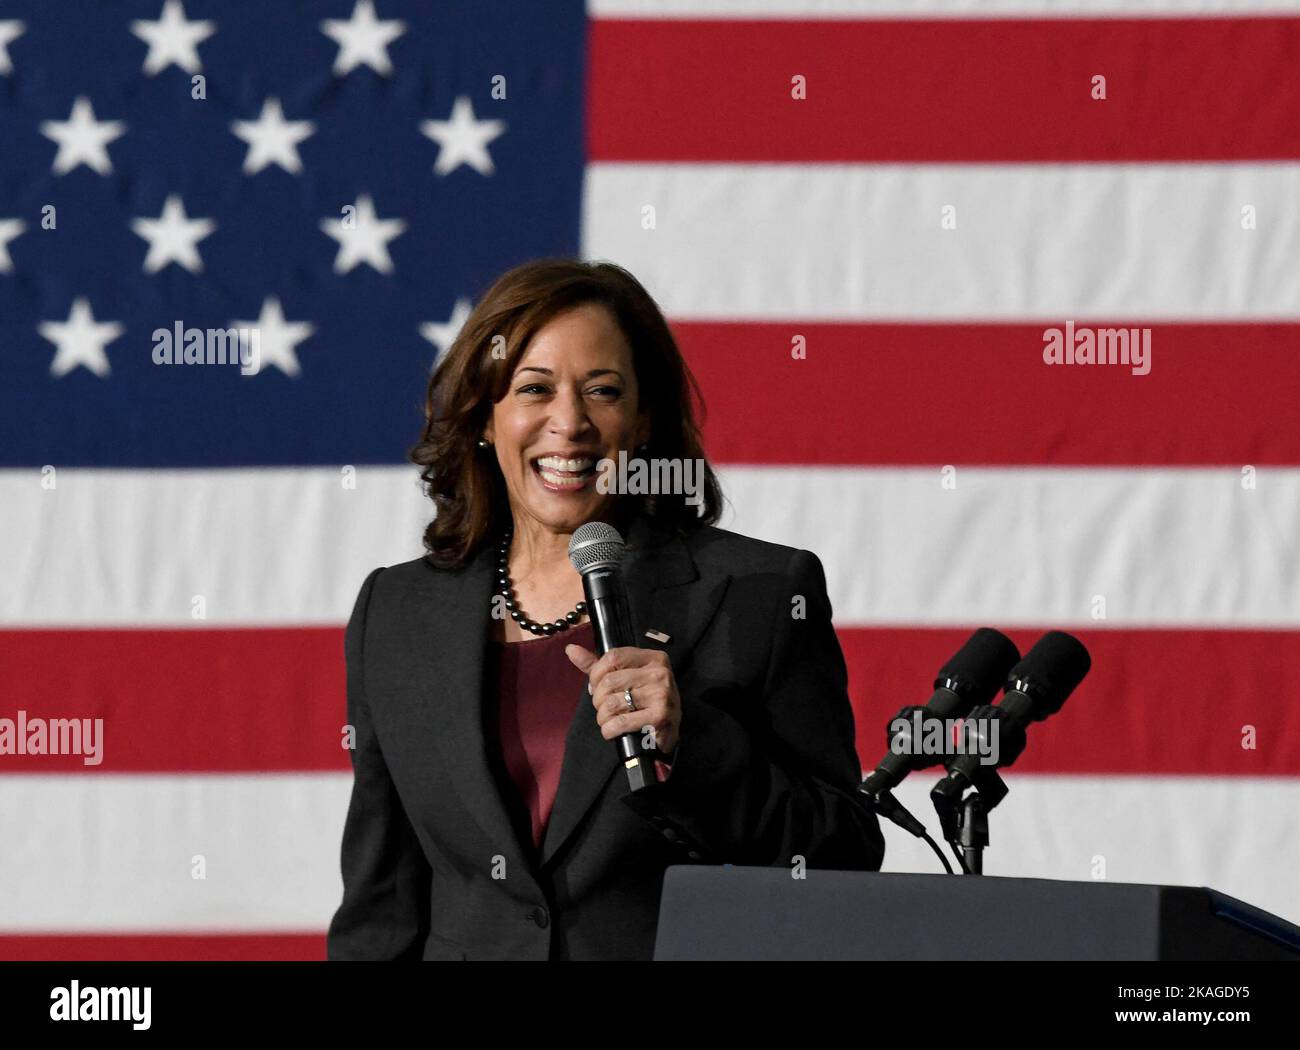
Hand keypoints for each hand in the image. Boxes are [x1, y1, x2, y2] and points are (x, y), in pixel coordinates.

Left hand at [564, 643, 680, 758]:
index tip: (595, 687)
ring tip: (608, 721)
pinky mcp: (660, 717)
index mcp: (652, 658)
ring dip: (603, 717)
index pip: (613, 657)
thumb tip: (571, 649)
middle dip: (598, 700)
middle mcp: (660, 672)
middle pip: (609, 681)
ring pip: (612, 703)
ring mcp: (661, 694)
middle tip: (603, 708)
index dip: (596, 674)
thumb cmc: (644, 701)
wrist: (669, 730)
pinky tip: (613, 731)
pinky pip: (620, 722)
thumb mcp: (627, 677)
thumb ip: (598, 665)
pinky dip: (609, 730)